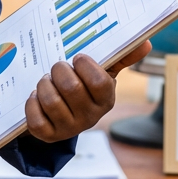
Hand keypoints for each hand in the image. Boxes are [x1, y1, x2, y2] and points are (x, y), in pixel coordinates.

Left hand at [25, 40, 151, 142]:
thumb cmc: (84, 86)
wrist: (62, 114)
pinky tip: (36, 97)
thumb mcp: (103, 71)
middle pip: (71, 88)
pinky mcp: (48, 135)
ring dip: (44, 85)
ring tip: (47, 82)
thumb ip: (122, 56)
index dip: (85, 65)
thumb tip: (145, 43)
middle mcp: (90, 117)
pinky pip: (36, 120)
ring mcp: (69, 128)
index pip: (100, 82)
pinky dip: (32, 103)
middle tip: (58, 68)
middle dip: (59, 71)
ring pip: (51, 101)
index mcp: (105, 100)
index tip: (77, 58)